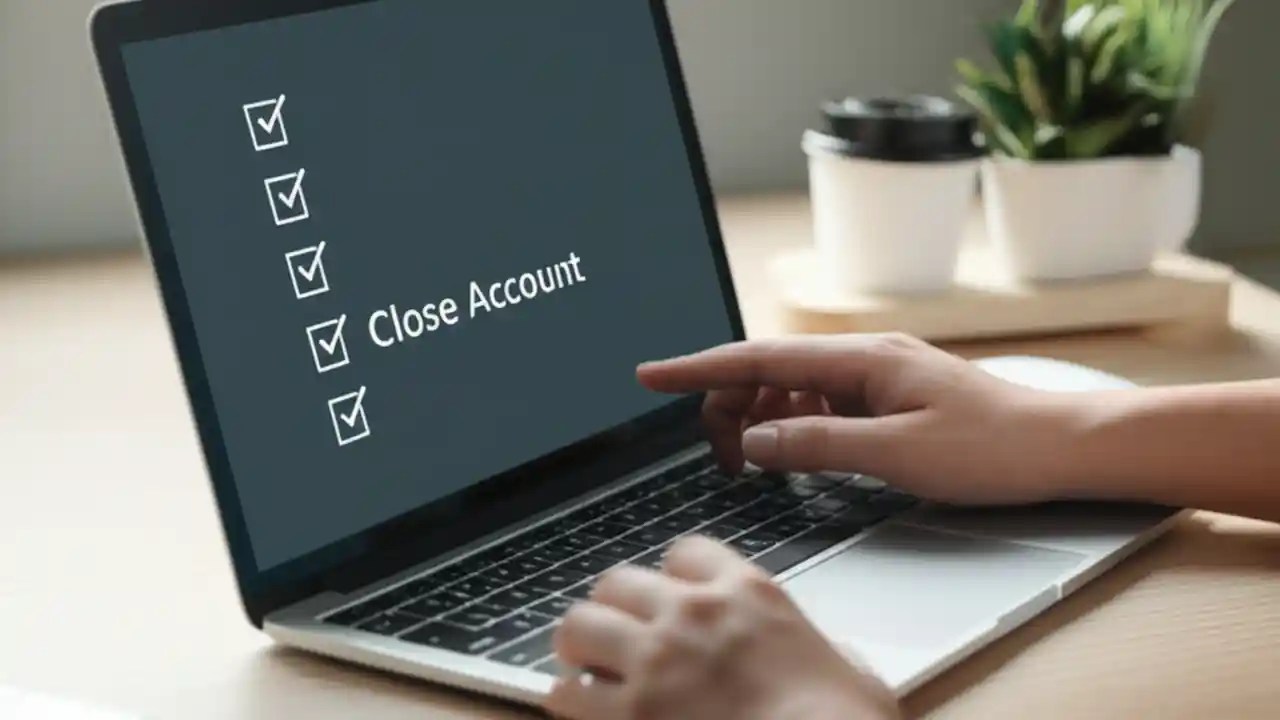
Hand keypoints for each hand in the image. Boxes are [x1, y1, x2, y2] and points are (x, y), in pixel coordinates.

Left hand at [546, 536, 898, 719]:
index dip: (672, 577)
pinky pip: (568, 692)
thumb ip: (821, 650)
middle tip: (614, 633)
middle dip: (613, 608)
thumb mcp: (852, 670)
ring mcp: (656, 661)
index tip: (669, 598)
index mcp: (750, 593)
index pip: (686, 552)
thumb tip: (825, 661)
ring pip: (579, 624)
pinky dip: (569, 699)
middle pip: (618, 581)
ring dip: (580, 645)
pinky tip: (581, 709)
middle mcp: (694, 613)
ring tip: (584, 664)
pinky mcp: (629, 713)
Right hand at [638, 334, 1075, 504]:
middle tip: (719, 457)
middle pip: (768, 371)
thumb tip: (753, 438)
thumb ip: (818, 443)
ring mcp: (874, 378)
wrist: (1061, 447)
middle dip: (729, 405)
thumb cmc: (994, 448)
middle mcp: (862, 359)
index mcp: (861, 359)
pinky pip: (820, 405)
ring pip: (790, 389)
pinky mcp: (886, 400)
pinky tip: (793, 453)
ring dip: (760, 419)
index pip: (759, 356)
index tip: (652, 376)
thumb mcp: (898, 454)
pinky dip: (793, 426)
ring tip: (752, 462)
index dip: (699, 368)